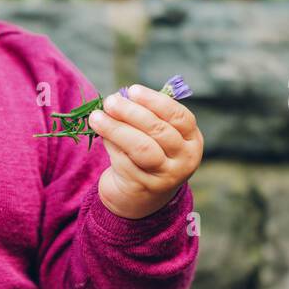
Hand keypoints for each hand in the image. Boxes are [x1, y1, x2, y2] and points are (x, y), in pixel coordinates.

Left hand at [87, 85, 203, 219]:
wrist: (140, 198)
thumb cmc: (149, 156)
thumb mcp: (157, 137)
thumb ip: (145, 117)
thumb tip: (120, 98)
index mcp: (192, 141)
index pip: (179, 117)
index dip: (155, 101)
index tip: (132, 90)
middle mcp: (184, 160)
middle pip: (159, 131)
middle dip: (131, 112)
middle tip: (110, 101)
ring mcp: (165, 177)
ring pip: (141, 148)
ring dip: (117, 129)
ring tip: (96, 117)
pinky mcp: (143, 187)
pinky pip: (124, 161)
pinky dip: (111, 145)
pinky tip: (101, 135)